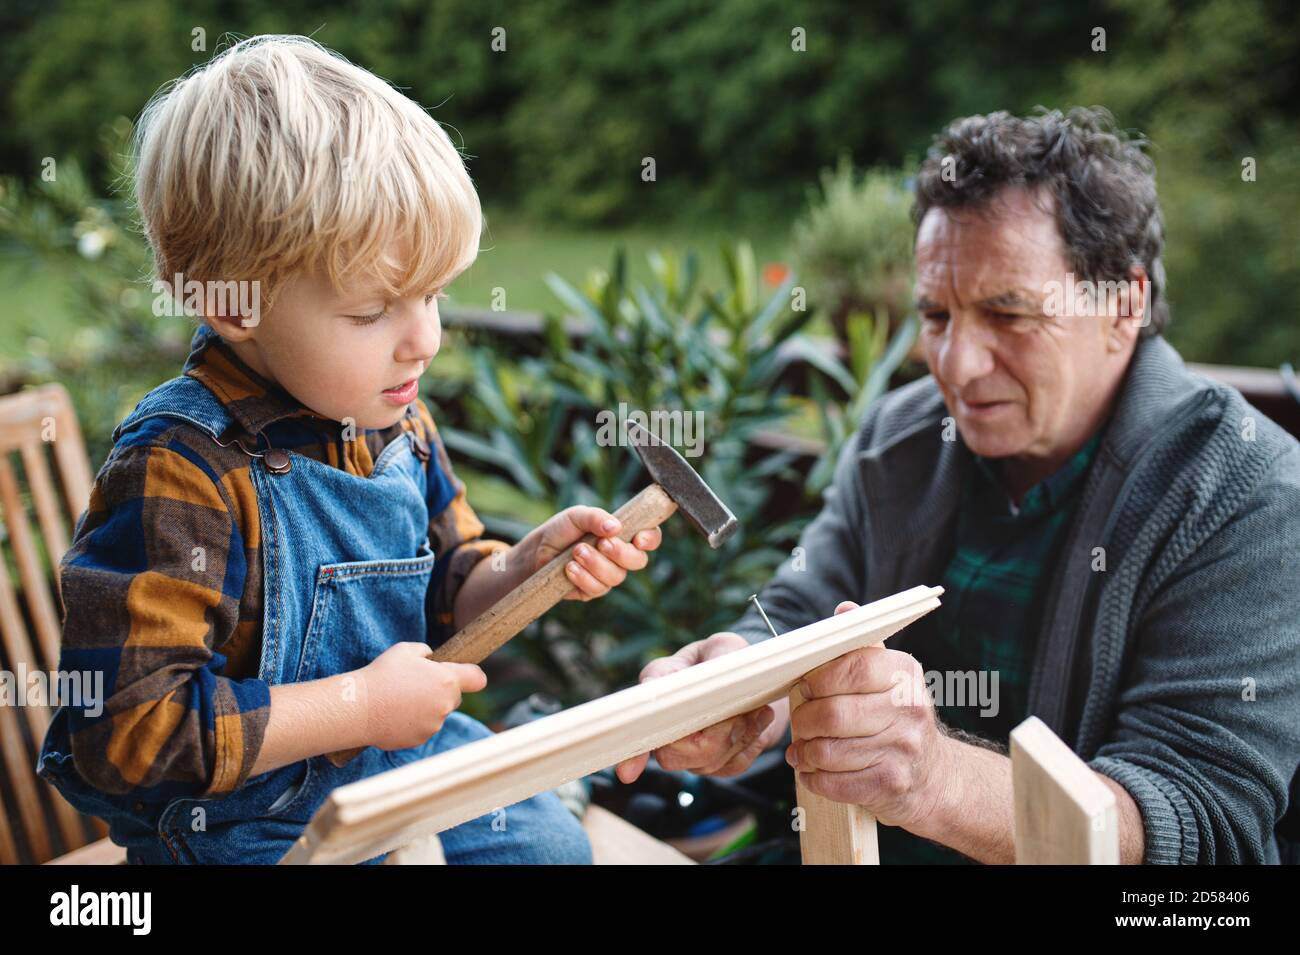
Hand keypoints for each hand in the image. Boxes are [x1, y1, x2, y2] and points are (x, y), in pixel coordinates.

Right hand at [360, 642, 486, 750]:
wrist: (358, 707)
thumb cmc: (382, 674)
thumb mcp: (406, 650)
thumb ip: (426, 652)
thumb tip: (431, 659)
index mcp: (447, 680)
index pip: (476, 679)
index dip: (473, 676)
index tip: (470, 676)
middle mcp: (445, 705)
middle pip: (453, 698)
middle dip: (441, 692)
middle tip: (416, 685)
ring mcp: (433, 725)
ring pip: (437, 714)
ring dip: (426, 708)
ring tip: (399, 700)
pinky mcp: (420, 739)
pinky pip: (422, 728)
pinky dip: (413, 723)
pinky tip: (395, 714)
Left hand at [528, 505, 662, 601]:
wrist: (536, 552)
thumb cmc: (560, 530)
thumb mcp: (576, 516)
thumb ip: (595, 517)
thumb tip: (615, 527)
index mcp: (623, 534)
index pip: (650, 537)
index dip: (651, 539)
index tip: (638, 539)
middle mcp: (620, 556)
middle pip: (639, 561)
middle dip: (621, 553)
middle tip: (602, 543)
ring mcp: (608, 575)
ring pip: (617, 577)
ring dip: (596, 564)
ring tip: (576, 552)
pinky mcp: (592, 591)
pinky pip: (597, 589)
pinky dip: (583, 577)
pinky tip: (569, 568)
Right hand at [615, 632, 787, 782]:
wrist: (751, 680)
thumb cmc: (727, 660)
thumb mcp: (724, 647)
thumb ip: (716, 658)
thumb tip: (707, 676)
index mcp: (658, 691)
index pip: (636, 726)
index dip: (631, 753)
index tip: (628, 772)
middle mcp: (665, 728)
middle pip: (675, 755)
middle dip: (717, 734)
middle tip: (744, 708)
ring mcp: (688, 752)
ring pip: (709, 761)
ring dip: (740, 734)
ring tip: (757, 708)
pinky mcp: (713, 765)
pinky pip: (731, 766)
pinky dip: (750, 742)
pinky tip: (757, 721)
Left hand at [786, 601, 952, 827]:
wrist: (934, 774)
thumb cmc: (897, 717)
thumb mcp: (888, 677)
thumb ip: (861, 646)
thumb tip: (845, 611)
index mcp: (904, 674)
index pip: (853, 667)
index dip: (818, 678)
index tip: (804, 686)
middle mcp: (909, 709)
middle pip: (834, 714)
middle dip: (804, 720)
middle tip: (799, 723)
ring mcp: (903, 749)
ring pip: (829, 750)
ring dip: (805, 752)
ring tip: (802, 749)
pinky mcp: (891, 783)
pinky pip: (835, 782)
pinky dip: (813, 778)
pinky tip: (811, 771)